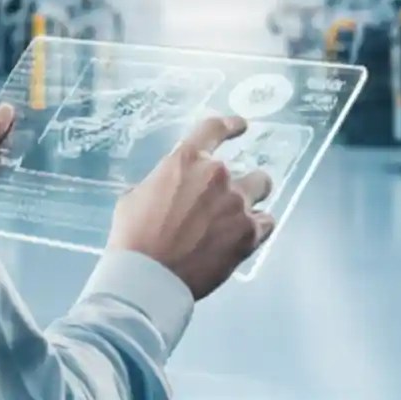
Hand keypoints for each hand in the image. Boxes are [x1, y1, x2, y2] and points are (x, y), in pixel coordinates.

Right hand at [107, 116, 275, 300]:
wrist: (149, 276)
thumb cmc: (133, 237)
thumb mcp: (135, 197)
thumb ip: (160, 185)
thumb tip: (168, 190)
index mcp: (186, 160)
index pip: (214, 128)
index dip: (231, 125)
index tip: (242, 125)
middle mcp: (217, 175)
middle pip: (249, 169)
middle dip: (243, 184)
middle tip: (232, 202)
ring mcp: (237, 203)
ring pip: (263, 189)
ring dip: (253, 201)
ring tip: (241, 219)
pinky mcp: (249, 232)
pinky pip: (266, 223)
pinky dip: (257, 228)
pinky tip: (244, 238)